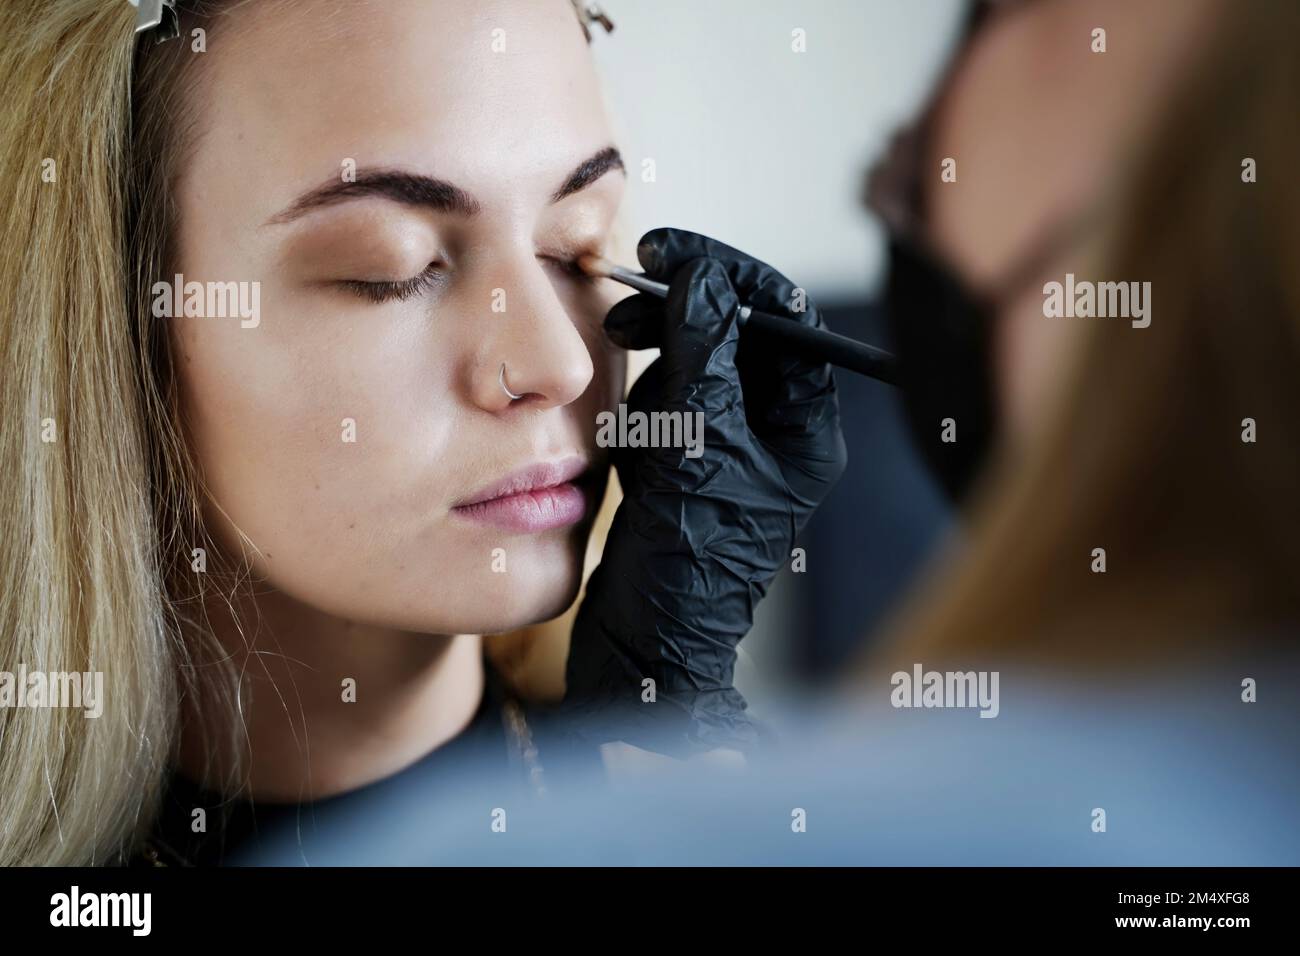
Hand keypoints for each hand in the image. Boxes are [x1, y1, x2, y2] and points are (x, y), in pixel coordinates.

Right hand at [561, 228, 847, 755]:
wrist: (648, 640)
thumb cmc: (689, 557)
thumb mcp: (699, 441)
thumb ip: (702, 350)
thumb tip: (703, 275)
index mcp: (806, 423)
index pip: (781, 314)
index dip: (726, 274)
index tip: (667, 252)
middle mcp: (777, 430)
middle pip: (734, 332)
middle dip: (679, 320)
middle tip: (627, 303)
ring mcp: (732, 445)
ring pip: (693, 364)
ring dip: (657, 376)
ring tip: (640, 427)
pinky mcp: (691, 461)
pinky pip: (667, 405)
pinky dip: (642, 414)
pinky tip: (632, 454)